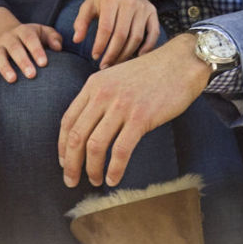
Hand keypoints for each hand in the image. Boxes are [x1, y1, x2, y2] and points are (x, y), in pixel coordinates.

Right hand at [0, 21, 62, 86]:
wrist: (9, 35)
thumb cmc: (32, 38)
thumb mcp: (43, 33)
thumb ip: (54, 38)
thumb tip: (58, 48)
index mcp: (23, 31)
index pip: (30, 38)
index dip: (36, 50)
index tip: (44, 63)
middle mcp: (8, 38)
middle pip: (14, 47)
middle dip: (22, 61)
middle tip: (32, 75)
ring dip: (4, 67)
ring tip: (12, 80)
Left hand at [58, 36, 206, 187]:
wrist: (180, 63)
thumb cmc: (150, 73)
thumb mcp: (116, 77)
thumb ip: (100, 97)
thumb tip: (89, 127)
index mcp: (94, 84)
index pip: (68, 120)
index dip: (62, 146)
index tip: (64, 162)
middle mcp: (103, 94)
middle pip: (76, 136)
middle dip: (71, 164)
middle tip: (71, 181)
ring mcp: (121, 106)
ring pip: (95, 145)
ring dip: (91, 169)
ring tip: (95, 181)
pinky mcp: (141, 117)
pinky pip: (120, 150)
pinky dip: (114, 169)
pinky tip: (113, 179)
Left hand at [72, 0, 158, 68]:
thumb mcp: (89, 4)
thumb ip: (81, 21)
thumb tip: (76, 40)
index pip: (106, 28)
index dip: (100, 45)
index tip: (95, 56)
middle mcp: (129, 2)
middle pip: (122, 35)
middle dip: (112, 54)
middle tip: (105, 66)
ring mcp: (143, 7)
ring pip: (136, 37)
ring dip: (126, 54)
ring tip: (116, 63)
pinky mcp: (152, 12)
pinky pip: (153, 33)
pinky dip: (148, 47)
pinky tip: (137, 56)